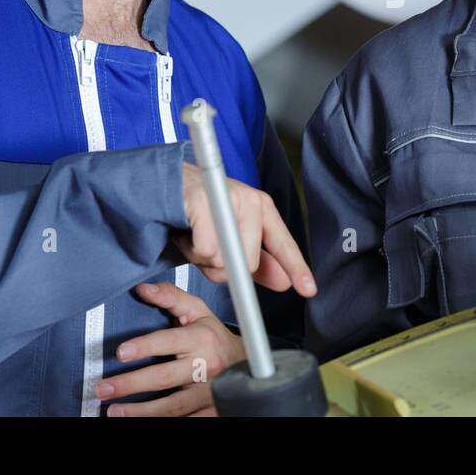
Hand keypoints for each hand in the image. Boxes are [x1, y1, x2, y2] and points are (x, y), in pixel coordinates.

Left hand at [98, 282, 246, 416]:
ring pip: (173, 406)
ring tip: (113, 412)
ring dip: (142, 412)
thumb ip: (172, 297)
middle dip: (132, 384)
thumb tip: (143, 288)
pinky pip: (188, 420)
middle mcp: (206, 366)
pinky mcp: (213, 410)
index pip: (169, 341)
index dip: (146, 346)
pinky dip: (164, 422)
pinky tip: (141, 423)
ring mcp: (210, 392)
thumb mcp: (199, 312)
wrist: (249, 363)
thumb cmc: (214, 337)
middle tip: (103, 388)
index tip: (121, 352)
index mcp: (201, 338)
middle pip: (165, 377)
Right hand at [175, 162, 316, 296]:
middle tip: (207, 249)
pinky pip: (205, 249)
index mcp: (262, 209)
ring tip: (194, 237)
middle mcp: (249, 201)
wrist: (166, 184)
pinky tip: (184, 232)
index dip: (297, 269)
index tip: (309, 290)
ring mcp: (227, 199)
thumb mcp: (232, 240)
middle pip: (248, 263)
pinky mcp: (203, 201)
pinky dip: (190, 249)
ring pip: (223, 259)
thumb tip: (284, 282)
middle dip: (223, 268)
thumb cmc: (199, 214)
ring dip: (202, 258)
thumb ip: (258, 262)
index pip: (284, 244)